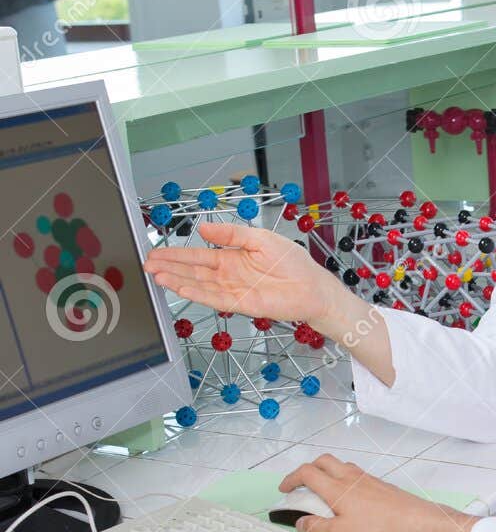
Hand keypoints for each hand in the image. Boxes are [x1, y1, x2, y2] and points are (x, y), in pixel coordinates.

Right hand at [145, 221, 344, 335]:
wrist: (312, 287)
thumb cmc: (292, 263)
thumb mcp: (259, 238)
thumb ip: (231, 233)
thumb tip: (203, 226)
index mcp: (232, 257)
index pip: (198, 255)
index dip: (177, 254)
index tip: (157, 252)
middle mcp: (228, 274)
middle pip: (192, 271)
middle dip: (169, 267)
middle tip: (147, 264)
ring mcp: (232, 290)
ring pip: (198, 285)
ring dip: (176, 280)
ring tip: (156, 275)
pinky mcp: (239, 304)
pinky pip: (213, 298)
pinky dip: (196, 293)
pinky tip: (179, 288)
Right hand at [279, 455, 477, 531]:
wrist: (413, 520)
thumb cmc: (379, 527)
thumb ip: (316, 527)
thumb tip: (300, 522)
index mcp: (335, 488)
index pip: (305, 473)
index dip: (290, 479)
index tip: (285, 489)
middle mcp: (349, 477)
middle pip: (321, 460)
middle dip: (306, 469)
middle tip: (301, 485)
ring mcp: (365, 478)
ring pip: (339, 464)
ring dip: (325, 471)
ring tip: (323, 490)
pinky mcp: (377, 483)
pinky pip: (353, 472)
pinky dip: (342, 477)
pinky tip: (347, 495)